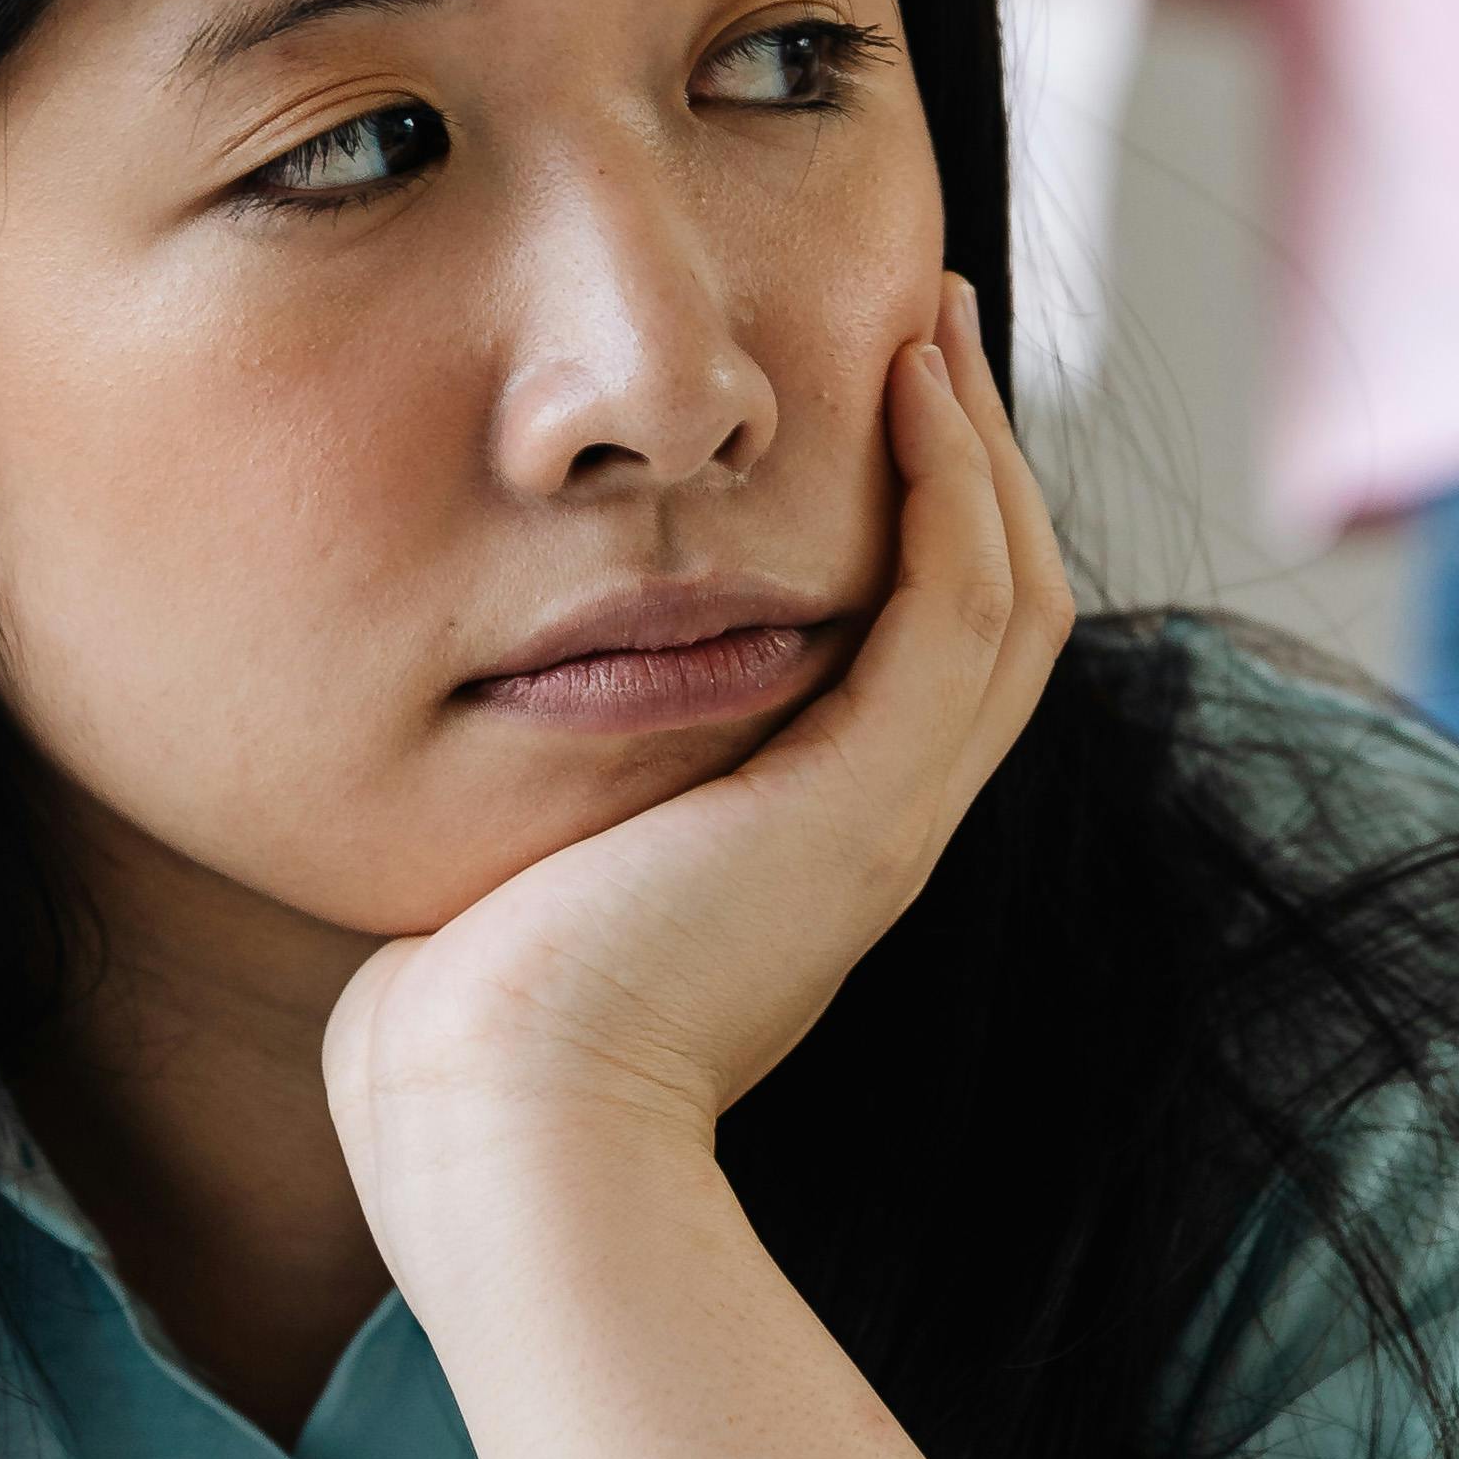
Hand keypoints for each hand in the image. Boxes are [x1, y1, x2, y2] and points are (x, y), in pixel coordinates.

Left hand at [325, 283, 1077, 1245]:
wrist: (496, 1136)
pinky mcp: (865, 809)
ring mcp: (883, 822)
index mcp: (803, 851)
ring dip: (981, 447)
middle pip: (995, 613)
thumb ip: (527, 800)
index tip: (870, 400)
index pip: (916, 661)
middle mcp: (870, 831)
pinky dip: (953, 489)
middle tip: (936, 326)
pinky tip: (912, 388)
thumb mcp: (516, 873)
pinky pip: (958, 613)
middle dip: (974, 461)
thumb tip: (450, 728)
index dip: (917, 525)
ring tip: (938, 322)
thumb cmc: (461, 1037)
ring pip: (1008, 596)